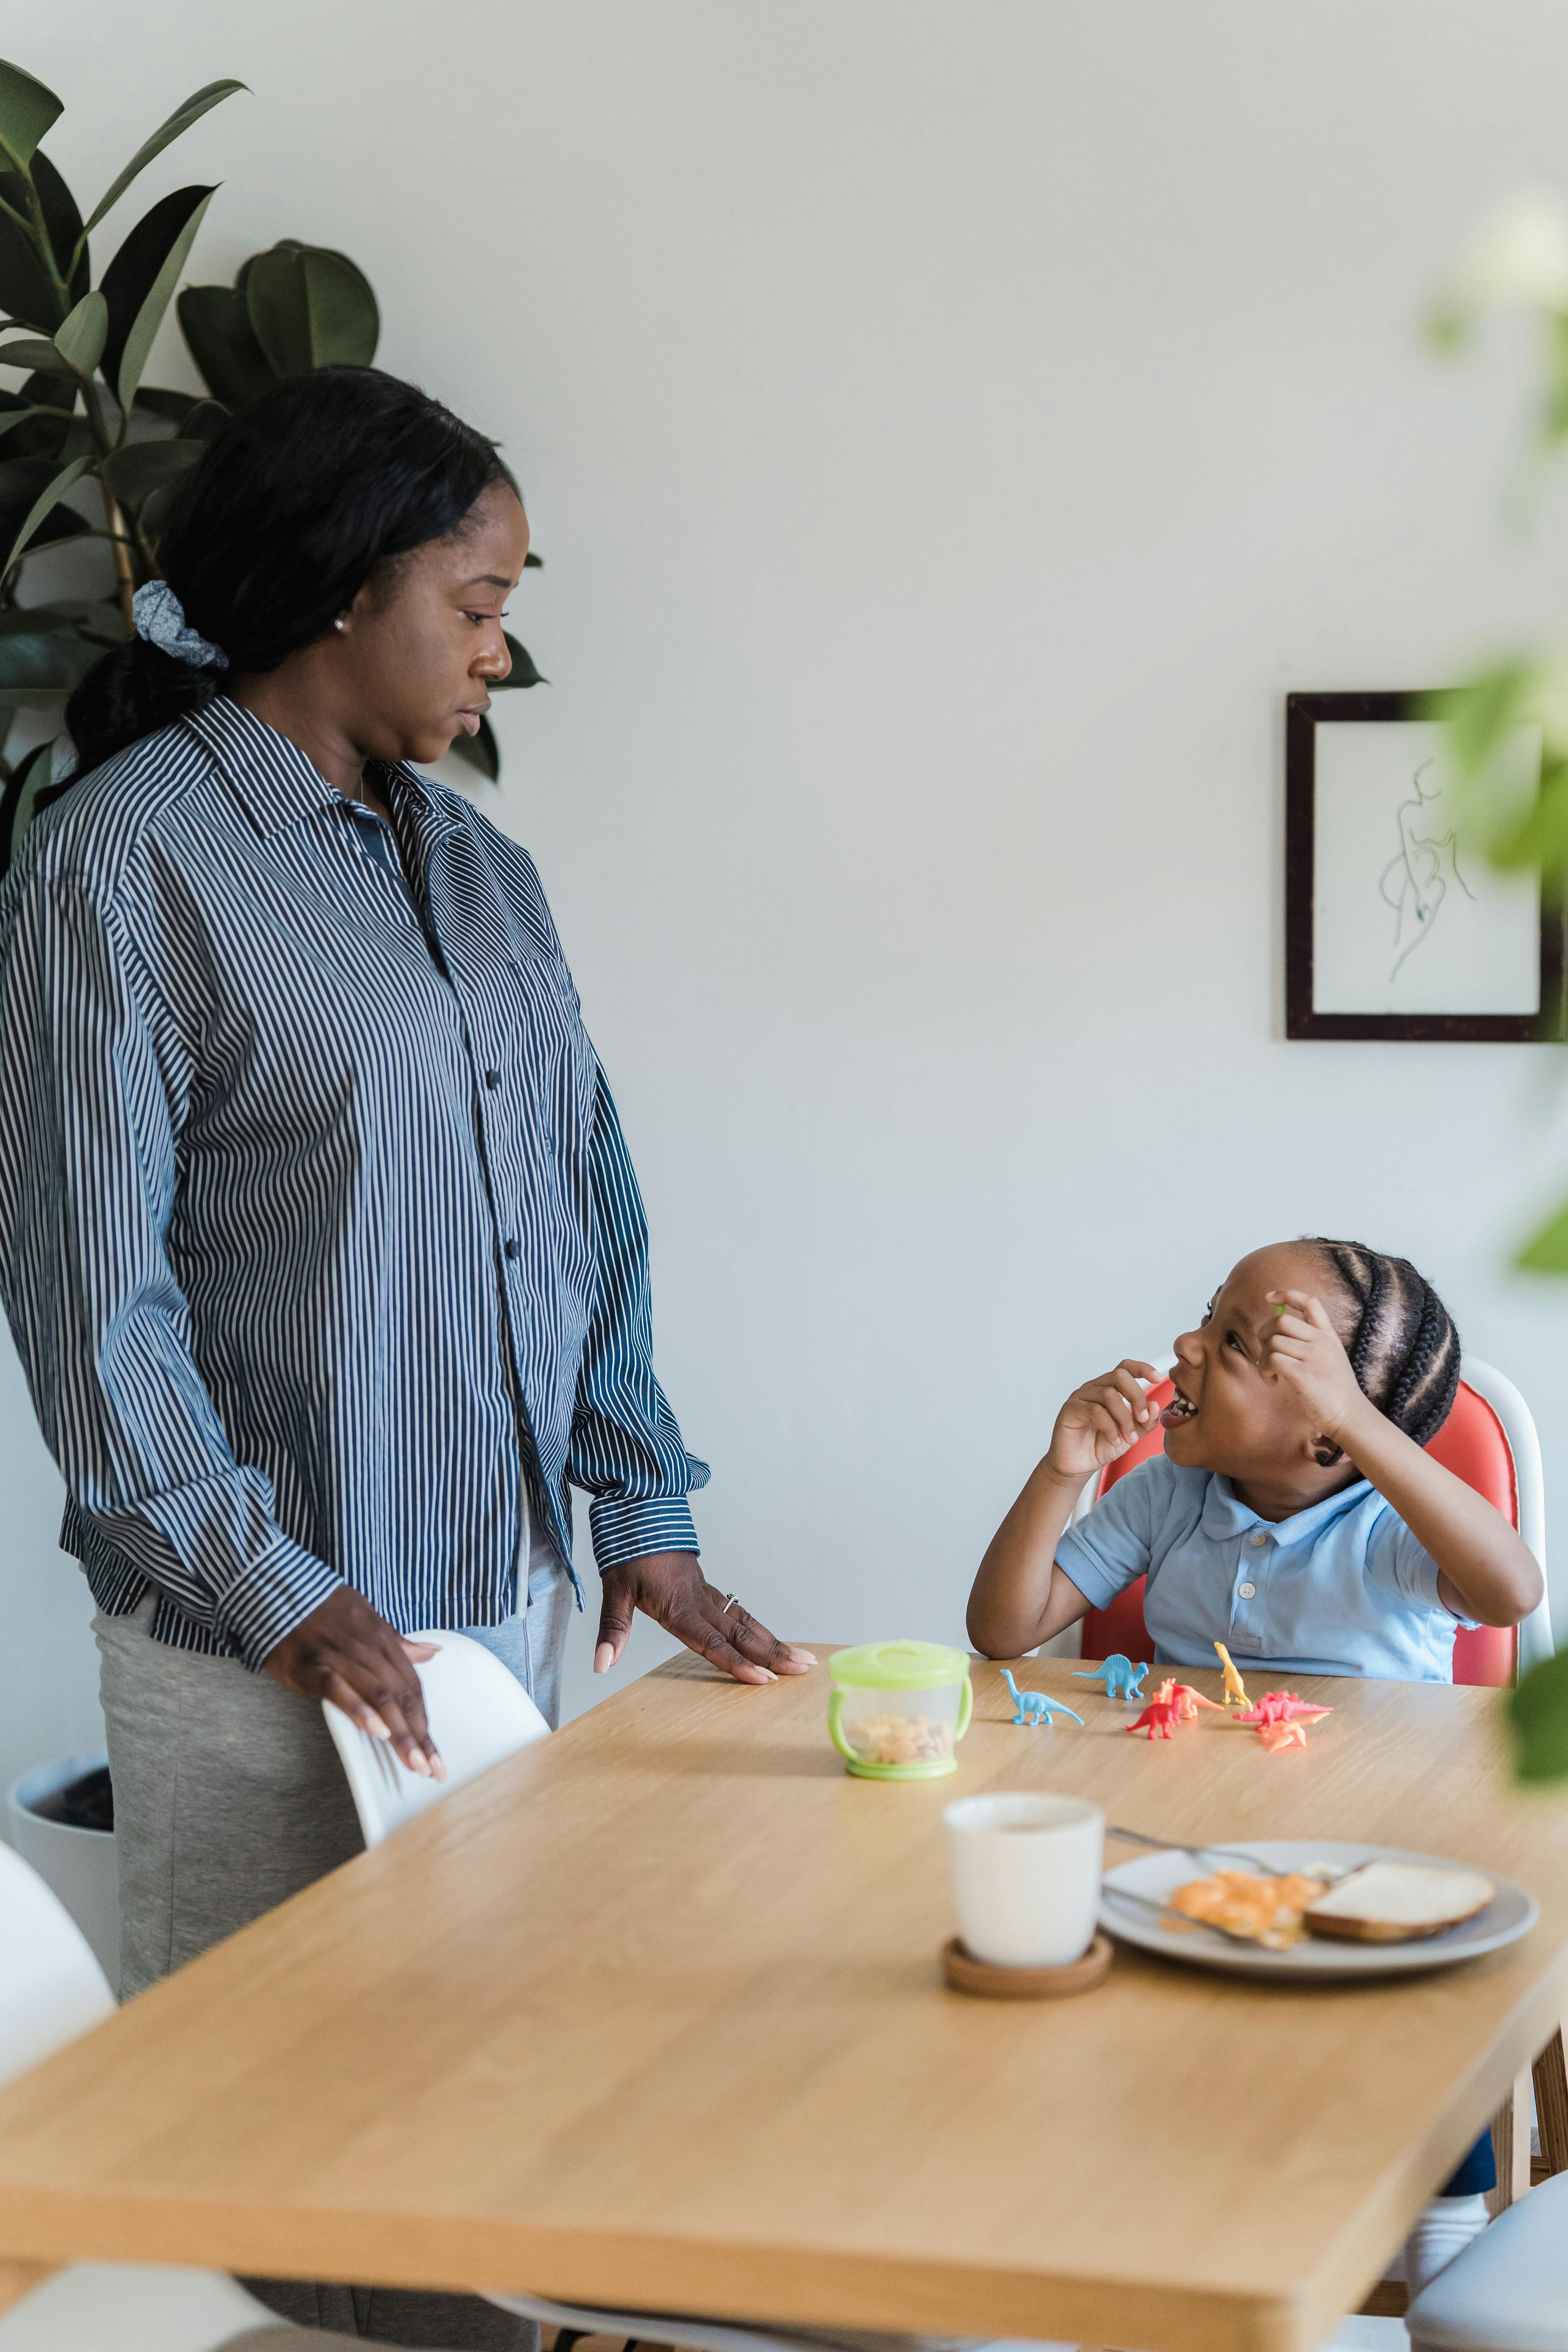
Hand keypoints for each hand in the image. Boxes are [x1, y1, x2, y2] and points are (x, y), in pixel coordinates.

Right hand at [264, 1586, 444, 1778]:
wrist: (279, 1590)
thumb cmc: (324, 1609)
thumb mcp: (368, 1619)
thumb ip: (398, 1643)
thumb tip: (431, 1653)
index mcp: (384, 1640)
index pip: (412, 1687)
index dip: (425, 1721)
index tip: (436, 1753)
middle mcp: (370, 1649)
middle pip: (402, 1697)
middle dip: (419, 1736)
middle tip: (432, 1770)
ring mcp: (343, 1657)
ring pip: (380, 1696)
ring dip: (400, 1732)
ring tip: (413, 1763)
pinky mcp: (314, 1665)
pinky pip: (341, 1689)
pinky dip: (360, 1710)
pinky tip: (377, 1732)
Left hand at [594, 1549, 816, 1684]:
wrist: (639, 1512)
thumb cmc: (628, 1551)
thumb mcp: (614, 1588)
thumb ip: (613, 1628)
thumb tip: (602, 1664)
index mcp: (679, 1606)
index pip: (713, 1642)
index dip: (738, 1663)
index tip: (764, 1680)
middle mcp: (700, 1602)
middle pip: (743, 1633)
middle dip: (775, 1654)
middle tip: (805, 1670)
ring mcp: (707, 1594)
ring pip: (747, 1621)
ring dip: (775, 1641)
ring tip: (802, 1658)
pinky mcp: (707, 1589)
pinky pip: (740, 1612)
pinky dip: (760, 1628)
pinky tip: (773, 1640)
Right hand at [1044, 1360, 1161, 1481]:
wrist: (1077, 1466)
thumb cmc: (1100, 1446)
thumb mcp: (1130, 1435)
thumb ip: (1144, 1422)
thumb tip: (1154, 1405)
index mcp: (1109, 1388)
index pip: (1125, 1368)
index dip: (1142, 1368)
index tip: (1158, 1379)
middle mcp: (1095, 1388)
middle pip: (1119, 1376)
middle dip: (1137, 1397)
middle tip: (1143, 1419)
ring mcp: (1081, 1397)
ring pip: (1109, 1394)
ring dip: (1125, 1419)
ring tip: (1129, 1438)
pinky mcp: (1070, 1409)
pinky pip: (1095, 1410)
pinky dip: (1110, 1427)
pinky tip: (1114, 1441)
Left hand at [1262, 1289, 1367, 1447]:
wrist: (1351, 1416)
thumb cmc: (1336, 1391)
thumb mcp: (1330, 1358)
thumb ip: (1312, 1344)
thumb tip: (1278, 1335)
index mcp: (1329, 1336)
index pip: (1310, 1302)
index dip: (1286, 1294)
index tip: (1269, 1297)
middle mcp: (1322, 1342)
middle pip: (1281, 1321)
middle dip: (1264, 1334)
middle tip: (1266, 1353)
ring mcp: (1315, 1358)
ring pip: (1273, 1342)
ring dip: (1263, 1358)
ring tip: (1270, 1374)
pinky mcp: (1305, 1375)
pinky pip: (1273, 1361)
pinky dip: (1265, 1371)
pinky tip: (1273, 1382)